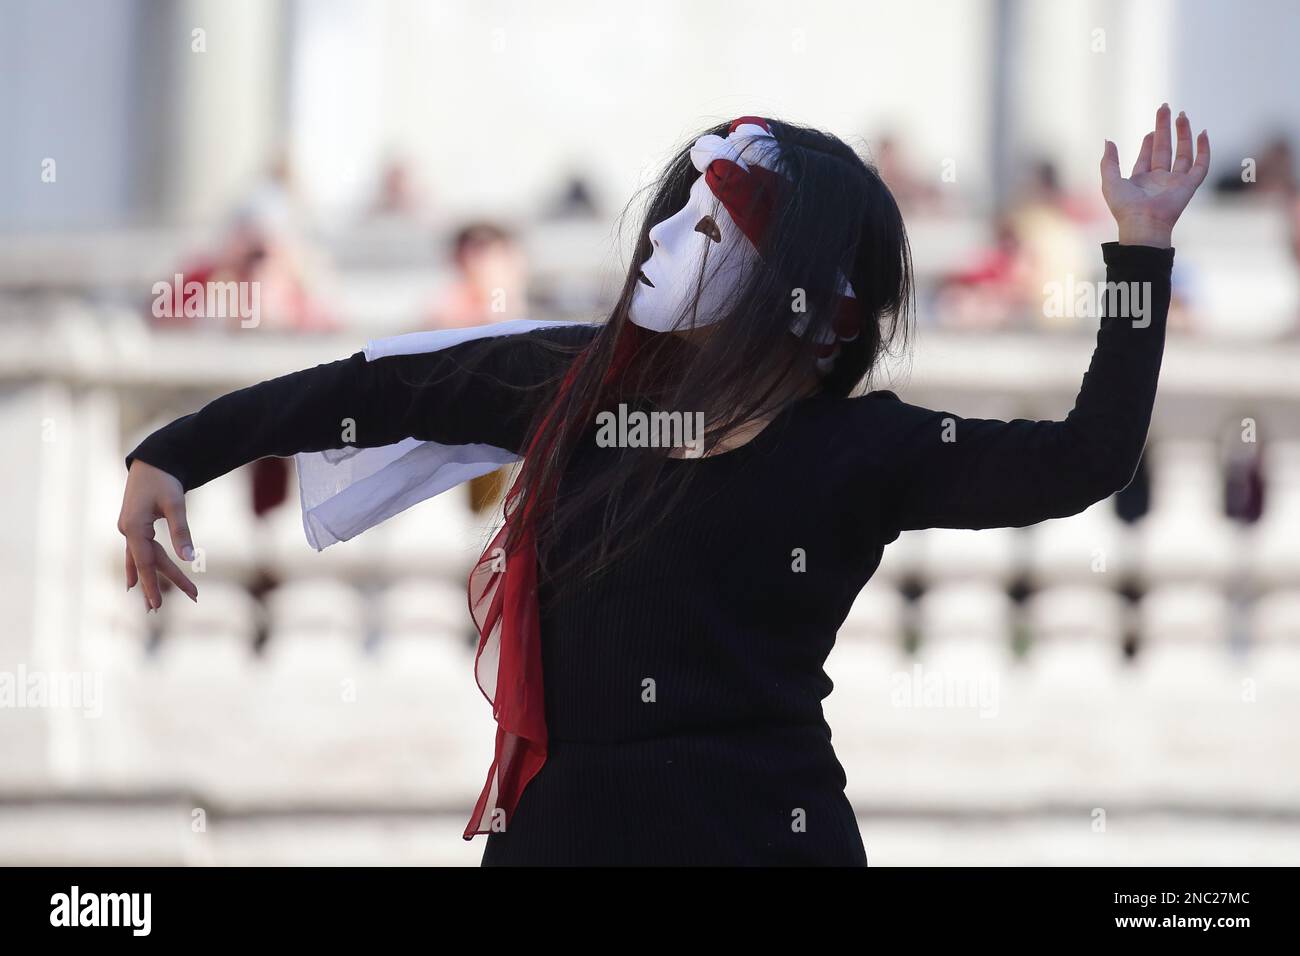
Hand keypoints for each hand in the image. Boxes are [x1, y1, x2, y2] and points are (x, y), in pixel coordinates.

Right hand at [117, 460, 197, 609]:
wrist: (151, 461)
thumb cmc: (164, 480)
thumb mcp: (175, 504)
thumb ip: (181, 531)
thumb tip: (191, 559)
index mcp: (134, 527)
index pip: (145, 563)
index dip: (152, 585)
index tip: (157, 605)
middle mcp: (127, 531)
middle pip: (150, 563)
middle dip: (170, 581)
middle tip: (194, 597)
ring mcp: (129, 530)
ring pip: (144, 559)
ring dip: (153, 579)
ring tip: (153, 607)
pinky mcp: (134, 527)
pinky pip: (137, 553)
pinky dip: (138, 568)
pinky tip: (133, 584)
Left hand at [1100, 104, 1209, 248]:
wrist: (1143, 223)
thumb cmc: (1125, 207)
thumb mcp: (1110, 181)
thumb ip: (1109, 161)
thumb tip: (1108, 141)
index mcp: (1141, 181)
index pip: (1147, 157)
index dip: (1149, 143)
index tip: (1151, 130)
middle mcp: (1159, 180)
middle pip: (1165, 149)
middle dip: (1165, 129)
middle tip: (1165, 109)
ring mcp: (1175, 182)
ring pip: (1183, 153)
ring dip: (1184, 134)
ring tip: (1182, 116)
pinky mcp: (1189, 185)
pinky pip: (1201, 165)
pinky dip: (1204, 149)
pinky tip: (1203, 133)